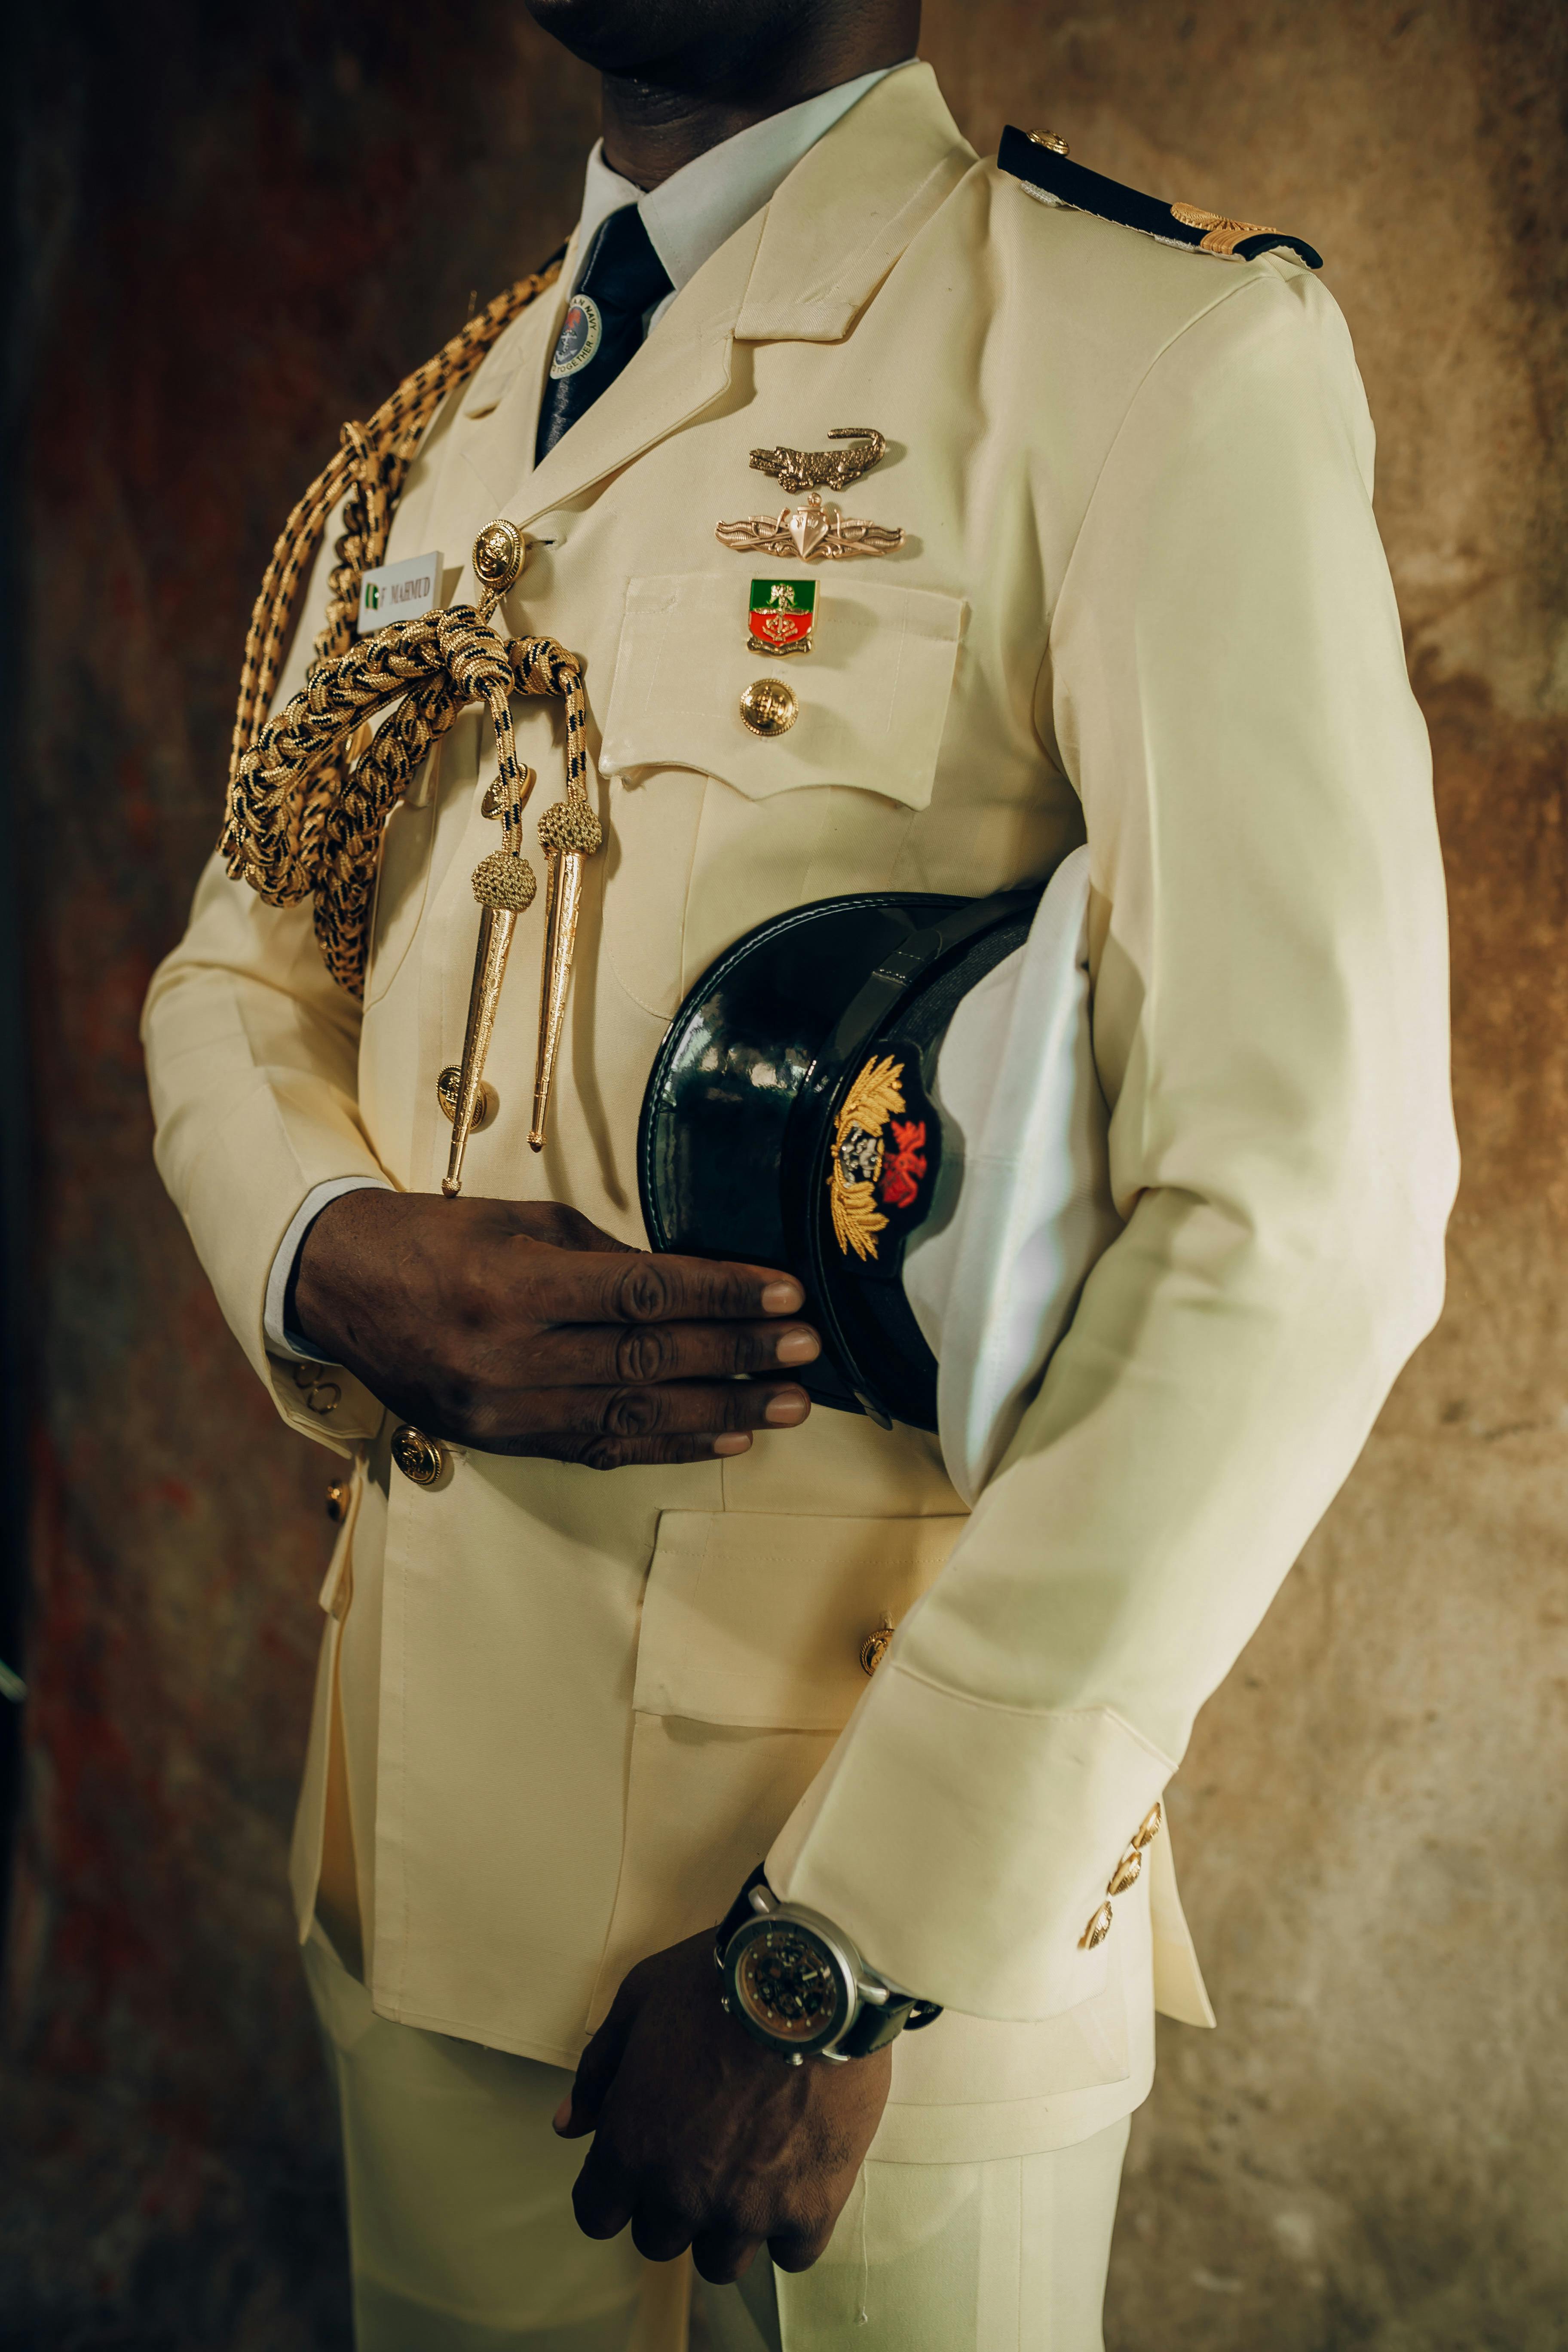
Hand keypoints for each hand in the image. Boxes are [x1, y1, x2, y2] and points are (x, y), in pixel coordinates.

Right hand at [292, 1190, 818, 1466]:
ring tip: (785, 1406)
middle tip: (804, 1353)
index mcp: (511, 1284)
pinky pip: (598, 1446)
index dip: (721, 1296)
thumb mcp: (519, 1224)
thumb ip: (604, 1257)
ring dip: (719, 1411)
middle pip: (645, 1359)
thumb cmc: (434, 1241)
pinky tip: (723, 1438)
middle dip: (736, 1356)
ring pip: (631, 1414)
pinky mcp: (500, 1441)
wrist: (339, 1289)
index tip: (784, 1295)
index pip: (641, 1293)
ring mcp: (502, 1409)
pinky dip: (667, 1444)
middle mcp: (506, 1355)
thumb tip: (692, 1283)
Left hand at [554, 1930, 890, 2282]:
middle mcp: (682, 2192)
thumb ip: (597, 2071)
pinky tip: (798, 2177)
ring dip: (728, 2223)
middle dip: (671, 2202)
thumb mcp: (638, 2001)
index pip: (596, 2215)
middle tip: (703, 2151)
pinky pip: (792, 2254)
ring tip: (753, 2167)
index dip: (611, 2191)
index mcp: (631, 2146)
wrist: (811, 1980)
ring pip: (721, 2261)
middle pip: (659, 2240)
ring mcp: (748, 2208)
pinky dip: (792, 2225)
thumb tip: (566, 2125)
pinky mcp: (811, 2207)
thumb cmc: (717, 1981)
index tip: (636, 2165)